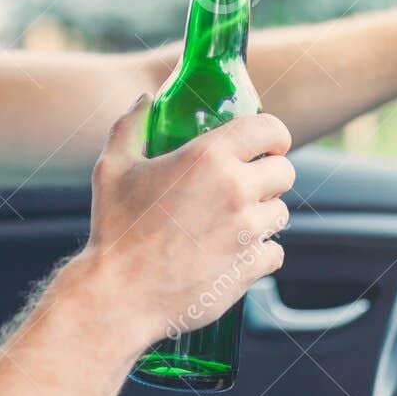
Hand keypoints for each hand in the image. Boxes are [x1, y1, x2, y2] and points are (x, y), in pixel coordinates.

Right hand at [80, 94, 294, 351]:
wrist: (118, 296)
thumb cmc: (113, 230)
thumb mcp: (111, 168)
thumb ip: (130, 126)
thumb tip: (144, 100)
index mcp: (208, 156)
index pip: (270, 129)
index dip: (273, 135)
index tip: (266, 145)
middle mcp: (236, 190)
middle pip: (285, 172)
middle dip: (270, 176)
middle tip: (248, 185)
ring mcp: (246, 232)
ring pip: (280, 214)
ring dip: (263, 215)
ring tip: (235, 222)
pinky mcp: (249, 268)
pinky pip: (274, 253)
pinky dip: (259, 254)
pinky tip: (234, 253)